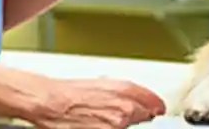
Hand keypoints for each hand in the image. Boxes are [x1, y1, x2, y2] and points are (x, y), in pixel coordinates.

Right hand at [30, 77, 166, 128]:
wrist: (51, 103)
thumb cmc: (71, 92)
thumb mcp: (103, 83)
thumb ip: (127, 93)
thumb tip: (141, 103)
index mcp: (127, 90)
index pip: (156, 105)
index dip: (155, 110)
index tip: (155, 113)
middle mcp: (126, 109)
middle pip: (147, 122)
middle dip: (140, 121)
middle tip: (121, 118)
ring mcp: (117, 126)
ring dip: (125, 127)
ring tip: (105, 122)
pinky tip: (99, 126)